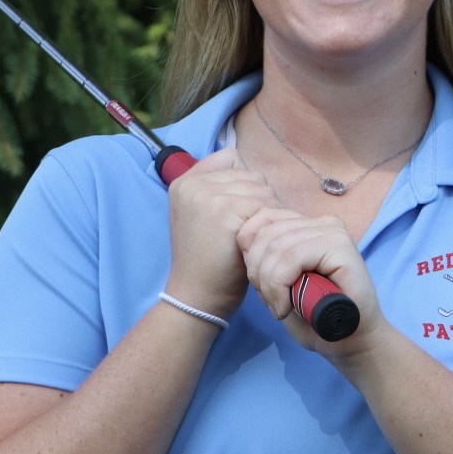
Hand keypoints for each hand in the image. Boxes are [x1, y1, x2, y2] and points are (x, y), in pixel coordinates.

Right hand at [163, 149, 277, 318]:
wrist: (196, 295)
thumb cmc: (207, 259)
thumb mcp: (200, 215)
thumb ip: (219, 188)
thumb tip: (254, 173)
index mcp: (185, 180)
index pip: (232, 157)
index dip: (244, 184)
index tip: (238, 212)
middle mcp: (193, 183)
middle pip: (252, 175)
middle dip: (260, 202)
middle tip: (249, 232)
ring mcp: (207, 195)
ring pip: (263, 190)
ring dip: (267, 214)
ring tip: (251, 238)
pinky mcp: (225, 211)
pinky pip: (266, 207)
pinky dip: (268, 227)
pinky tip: (254, 245)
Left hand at [237, 209, 383, 365]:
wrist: (351, 342)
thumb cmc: (315, 317)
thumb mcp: (280, 284)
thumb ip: (264, 259)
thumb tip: (242, 240)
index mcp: (307, 227)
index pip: (262, 219)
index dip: (249, 253)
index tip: (259, 287)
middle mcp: (321, 223)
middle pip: (266, 234)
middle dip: (257, 273)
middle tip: (270, 303)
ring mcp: (333, 231)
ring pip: (277, 247)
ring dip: (269, 285)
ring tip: (279, 308)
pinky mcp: (340, 245)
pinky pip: (293, 257)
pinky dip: (281, 286)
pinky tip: (288, 308)